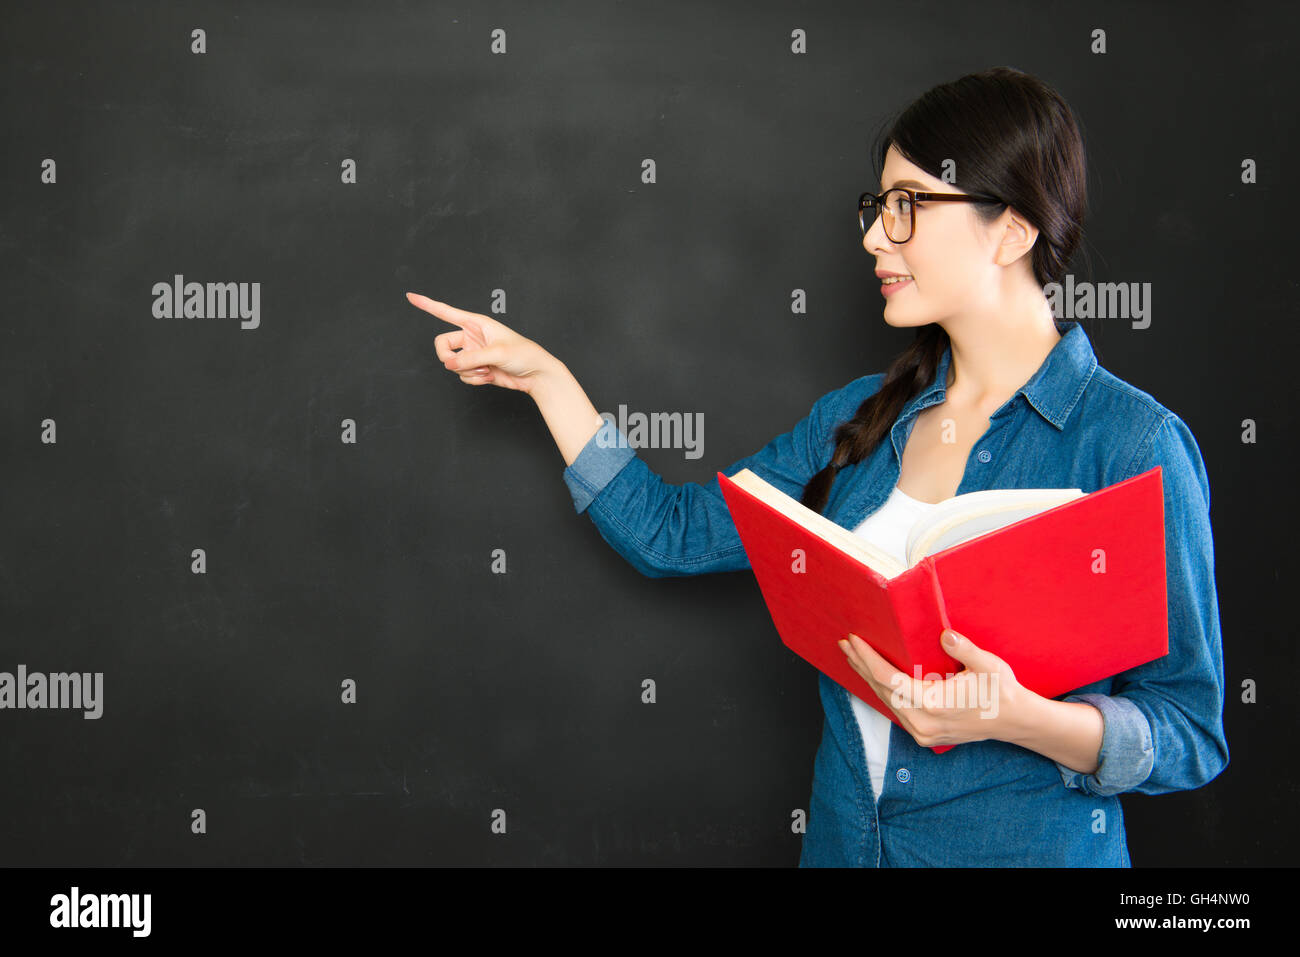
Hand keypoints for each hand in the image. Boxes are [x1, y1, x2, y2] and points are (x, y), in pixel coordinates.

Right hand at [406, 292, 556, 394]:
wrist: (536, 375)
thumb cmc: (523, 354)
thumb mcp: (497, 353)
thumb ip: (471, 358)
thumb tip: (449, 365)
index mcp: (476, 323)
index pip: (446, 312)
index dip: (427, 305)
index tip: (410, 296)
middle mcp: (471, 337)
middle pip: (442, 345)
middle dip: (448, 358)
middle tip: (457, 365)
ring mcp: (472, 354)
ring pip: (452, 364)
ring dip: (467, 371)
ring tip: (487, 371)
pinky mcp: (476, 369)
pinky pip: (462, 376)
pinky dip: (473, 379)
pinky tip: (489, 377)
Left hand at [838, 628, 1032, 747]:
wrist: (1015, 721)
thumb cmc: (1001, 691)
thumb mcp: (988, 666)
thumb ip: (965, 650)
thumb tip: (945, 635)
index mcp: (933, 704)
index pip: (888, 678)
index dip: (868, 658)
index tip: (854, 640)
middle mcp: (923, 722)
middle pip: (881, 690)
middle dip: (861, 665)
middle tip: (845, 644)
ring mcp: (923, 732)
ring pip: (887, 702)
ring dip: (869, 678)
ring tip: (854, 657)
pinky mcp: (925, 736)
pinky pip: (896, 711)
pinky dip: (884, 692)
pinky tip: (875, 678)